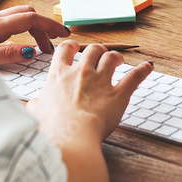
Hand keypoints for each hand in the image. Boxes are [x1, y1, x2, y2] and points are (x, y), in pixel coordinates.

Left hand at [0, 5, 70, 65]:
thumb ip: (7, 54)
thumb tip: (30, 51)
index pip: (31, 18)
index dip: (49, 25)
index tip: (63, 34)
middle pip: (29, 14)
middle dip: (45, 26)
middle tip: (53, 45)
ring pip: (21, 15)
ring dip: (36, 26)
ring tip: (42, 46)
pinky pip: (12, 20)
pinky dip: (25, 27)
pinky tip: (24, 42)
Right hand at [27, 41, 154, 146]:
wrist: (70, 135)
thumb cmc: (52, 127)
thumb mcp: (36, 113)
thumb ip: (36, 105)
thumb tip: (33, 105)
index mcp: (59, 75)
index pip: (65, 50)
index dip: (72, 46)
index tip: (75, 48)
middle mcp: (81, 72)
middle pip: (92, 49)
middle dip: (97, 50)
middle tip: (100, 55)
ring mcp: (101, 81)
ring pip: (111, 57)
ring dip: (116, 57)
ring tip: (119, 60)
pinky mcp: (118, 94)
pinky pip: (133, 78)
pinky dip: (143, 71)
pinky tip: (148, 67)